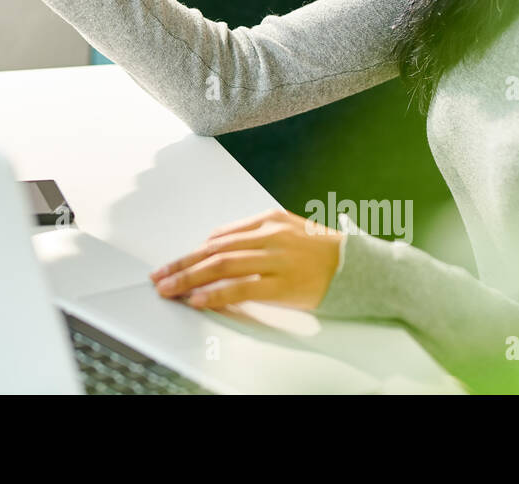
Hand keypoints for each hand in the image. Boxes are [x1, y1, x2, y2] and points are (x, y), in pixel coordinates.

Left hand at [149, 208, 343, 310]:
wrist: (359, 266)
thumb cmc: (322, 251)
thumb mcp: (287, 229)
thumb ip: (252, 234)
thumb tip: (215, 243)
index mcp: (267, 220)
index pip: (219, 237)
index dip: (192, 252)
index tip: (173, 264)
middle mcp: (268, 236)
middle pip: (214, 250)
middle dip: (182, 264)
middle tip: (159, 276)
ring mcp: (276, 259)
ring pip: (222, 266)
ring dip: (190, 278)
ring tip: (170, 289)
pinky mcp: (284, 284)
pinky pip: (243, 288)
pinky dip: (217, 293)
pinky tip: (199, 299)